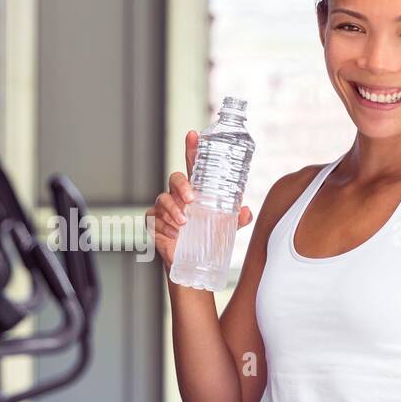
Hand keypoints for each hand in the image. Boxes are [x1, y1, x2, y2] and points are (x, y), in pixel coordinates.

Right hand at [147, 130, 253, 269]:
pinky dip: (165, 226)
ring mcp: (164, 209)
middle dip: (181, 186)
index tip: (192, 135)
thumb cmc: (206, 242)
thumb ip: (236, 219)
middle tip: (191, 199)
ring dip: (173, 210)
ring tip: (184, 223)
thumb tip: (246, 211)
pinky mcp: (154, 223)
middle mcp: (179, 196)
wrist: (191, 266)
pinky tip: (175, 234)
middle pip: (175, 179)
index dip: (192, 149)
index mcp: (195, 192)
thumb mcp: (225, 230)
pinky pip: (154, 218)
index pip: (193, 166)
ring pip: (163, 199)